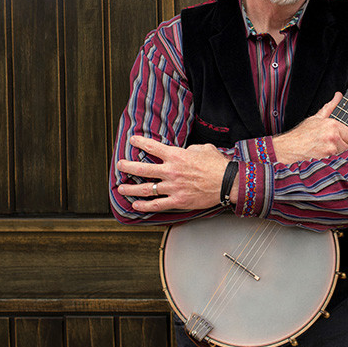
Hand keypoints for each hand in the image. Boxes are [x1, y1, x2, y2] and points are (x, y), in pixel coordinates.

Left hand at [115, 137, 229, 211]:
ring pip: (145, 189)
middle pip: (142, 169)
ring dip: (130, 188)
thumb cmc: (218, 165)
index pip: (152, 147)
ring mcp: (173, 187)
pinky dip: (144, 206)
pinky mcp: (178, 201)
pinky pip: (157, 205)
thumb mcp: (203, 148)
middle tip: (120, 165)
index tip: (132, 140)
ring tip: (121, 188)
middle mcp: (171, 171)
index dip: (140, 142)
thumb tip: (184, 151)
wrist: (228, 182)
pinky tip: (136, 204)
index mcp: (176, 156)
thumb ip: (189, 149)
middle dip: (127, 166)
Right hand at [272, 92, 347, 162]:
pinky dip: (330, 154)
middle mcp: (333, 135)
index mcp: (333, 124)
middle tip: (331, 140)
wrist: (291, 145)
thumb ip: (331, 106)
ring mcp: (330, 146)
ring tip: (325, 144)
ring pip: (343, 150)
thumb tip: (339, 95)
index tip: (342, 135)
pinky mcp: (326, 155)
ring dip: (337, 149)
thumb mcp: (317, 117)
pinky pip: (335, 155)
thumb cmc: (303, 132)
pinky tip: (322, 149)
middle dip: (343, 143)